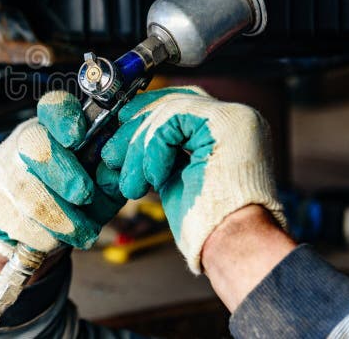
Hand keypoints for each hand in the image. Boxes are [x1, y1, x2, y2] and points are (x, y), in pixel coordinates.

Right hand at [0, 91, 125, 257]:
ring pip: (28, 192)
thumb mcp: (97, 185)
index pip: (54, 108)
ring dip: (62, 218)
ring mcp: (2, 172)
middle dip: (64, 172)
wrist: (28, 229)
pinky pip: (20, 222)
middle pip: (35, 146)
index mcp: (52, 127)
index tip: (78, 136)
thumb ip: (107, 181)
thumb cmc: (71, 199)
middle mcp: (22, 142)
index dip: (64, 118)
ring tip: (85, 233)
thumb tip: (114, 177)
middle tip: (85, 195)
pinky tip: (57, 240)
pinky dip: (45, 237)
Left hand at [97, 86, 285, 272]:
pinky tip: (154, 177)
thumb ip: (158, 151)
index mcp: (227, 130)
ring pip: (168, 110)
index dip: (146, 113)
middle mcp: (236, 118)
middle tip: (111, 158)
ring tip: (131, 182)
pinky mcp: (228, 122)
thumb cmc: (205, 223)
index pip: (179, 102)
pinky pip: (174, 118)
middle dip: (135, 129)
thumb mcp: (174, 176)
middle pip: (172, 102)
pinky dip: (154, 147)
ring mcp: (235, 117)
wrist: (233, 246)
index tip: (120, 130)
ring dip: (139, 146)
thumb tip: (120, 139)